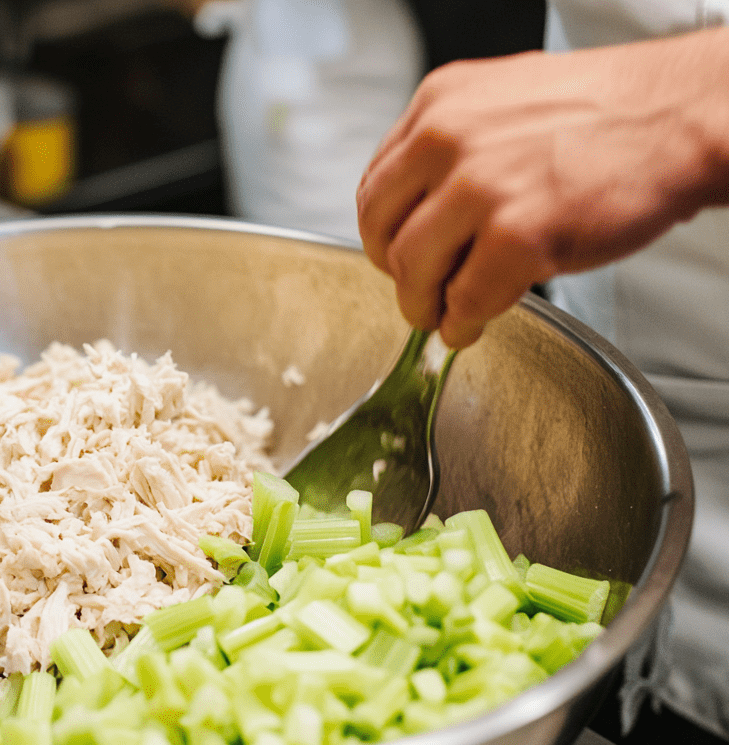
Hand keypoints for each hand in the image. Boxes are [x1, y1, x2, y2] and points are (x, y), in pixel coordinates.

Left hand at [357, 27, 728, 347]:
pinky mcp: (517, 238)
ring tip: (442, 315)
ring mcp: (480, 189)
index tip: (394, 253)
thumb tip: (422, 209)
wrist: (683, 115)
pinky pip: (465, 300)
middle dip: (396, 274)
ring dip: (423, 305)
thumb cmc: (609, 115)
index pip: (376, 185)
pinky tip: (469, 326)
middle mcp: (447, 140)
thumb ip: (454, 148)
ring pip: (413, 270)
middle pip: (383, 231)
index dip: (383, 232)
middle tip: (416, 294)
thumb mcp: (505, 105)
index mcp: (438, 105)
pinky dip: (462, 324)